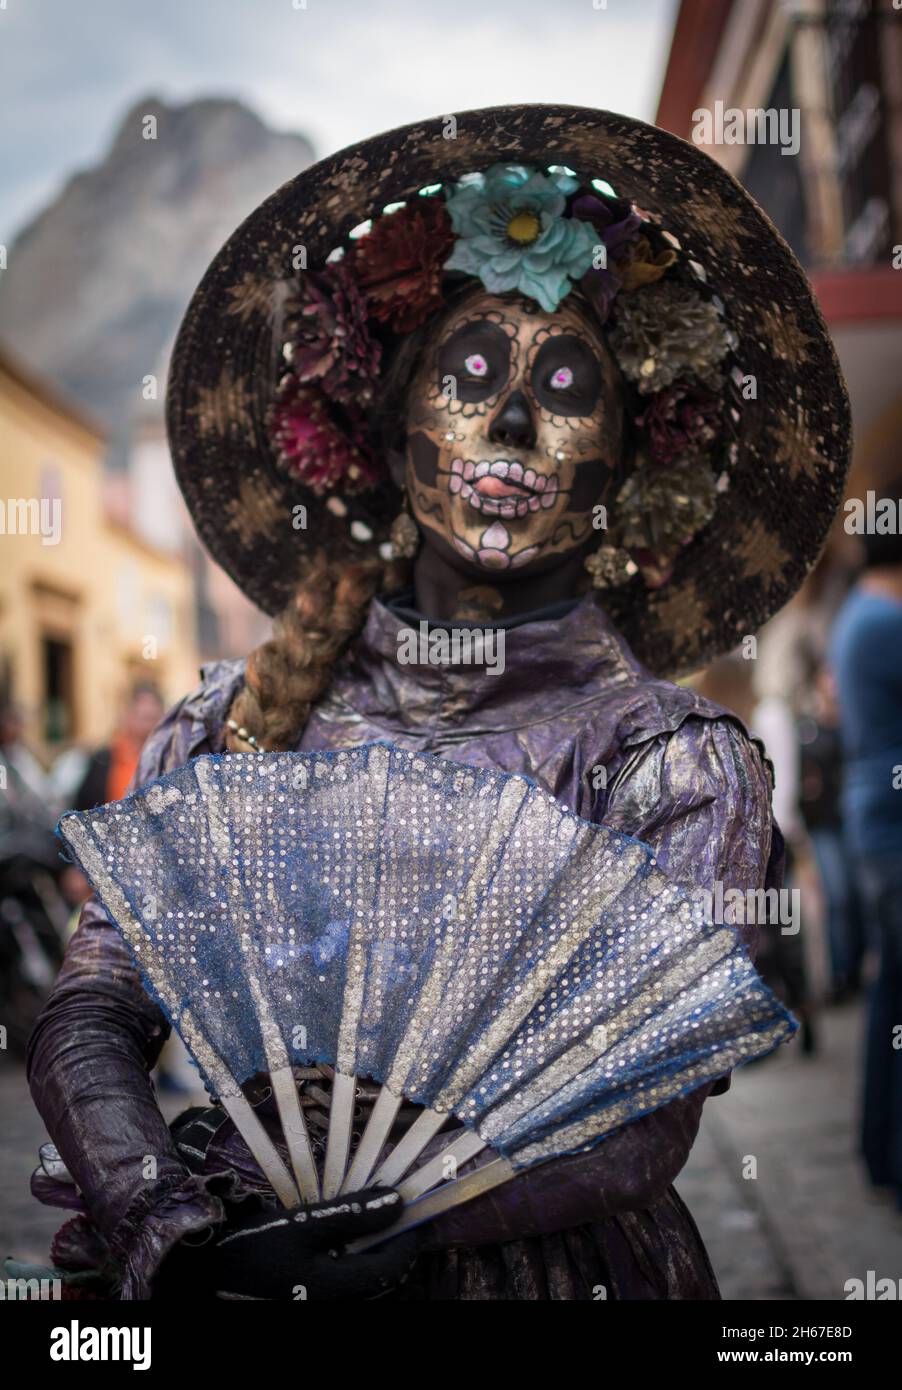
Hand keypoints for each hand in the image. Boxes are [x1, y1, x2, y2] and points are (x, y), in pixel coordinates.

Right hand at [156, 1187, 416, 1299]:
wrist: (204, 1276)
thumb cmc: (252, 1250)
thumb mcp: (302, 1224)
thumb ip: (352, 1214)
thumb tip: (397, 1201)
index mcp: (337, 1290)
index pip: (391, 1268)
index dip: (408, 1238)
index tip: (413, 1209)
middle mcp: (333, 1304)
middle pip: (378, 1278)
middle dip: (389, 1244)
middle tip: (392, 1211)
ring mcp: (319, 1304)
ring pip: (360, 1281)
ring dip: (369, 1252)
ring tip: (367, 1220)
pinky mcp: (305, 1300)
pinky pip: (340, 1283)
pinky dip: (348, 1260)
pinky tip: (338, 1239)